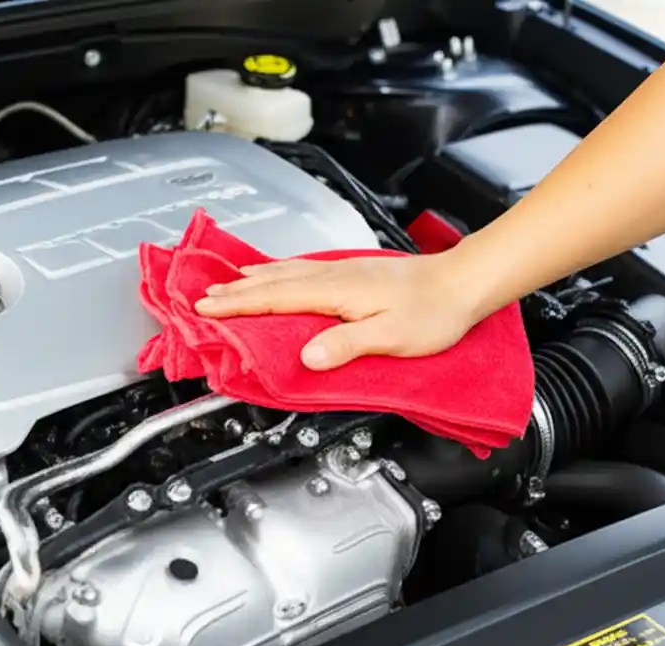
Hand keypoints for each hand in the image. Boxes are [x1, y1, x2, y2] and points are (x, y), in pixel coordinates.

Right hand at [193, 252, 485, 369]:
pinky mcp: (352, 273)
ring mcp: (342, 272)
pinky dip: (277, 272)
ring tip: (227, 284)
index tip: (207, 309)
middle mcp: (334, 276)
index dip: (239, 305)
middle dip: (235, 291)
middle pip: (273, 282)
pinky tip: (274, 274)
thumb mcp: (390, 336)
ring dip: (252, 279)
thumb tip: (309, 357)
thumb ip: (347, 345)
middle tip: (201, 297)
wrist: (462, 282)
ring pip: (285, 272)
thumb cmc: (433, 311)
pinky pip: (300, 270)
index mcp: (337, 291)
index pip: (276, 298)